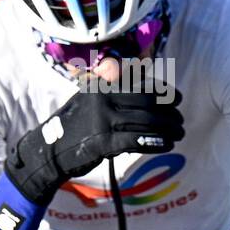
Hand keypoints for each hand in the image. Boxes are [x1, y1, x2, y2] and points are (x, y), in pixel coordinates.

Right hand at [5, 65, 183, 202]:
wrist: (49, 149)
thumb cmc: (78, 124)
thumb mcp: (92, 98)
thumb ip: (116, 89)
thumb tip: (147, 80)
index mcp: (103, 86)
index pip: (142, 84)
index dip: (165, 92)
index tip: (178, 99)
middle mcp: (103, 99)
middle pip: (150, 103)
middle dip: (171, 113)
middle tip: (180, 122)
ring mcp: (102, 120)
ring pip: (148, 122)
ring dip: (170, 130)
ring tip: (179, 134)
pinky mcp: (102, 143)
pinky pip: (138, 141)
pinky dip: (158, 143)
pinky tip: (167, 145)